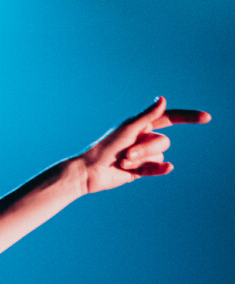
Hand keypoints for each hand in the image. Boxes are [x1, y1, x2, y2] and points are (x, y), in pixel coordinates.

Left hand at [78, 96, 209, 193]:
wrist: (89, 171)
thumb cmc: (105, 147)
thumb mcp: (128, 129)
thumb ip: (147, 116)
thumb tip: (162, 99)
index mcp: (141, 125)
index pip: (170, 118)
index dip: (188, 118)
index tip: (206, 118)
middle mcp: (144, 138)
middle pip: (163, 142)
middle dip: (146, 148)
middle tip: (125, 153)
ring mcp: (143, 155)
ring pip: (159, 155)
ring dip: (142, 159)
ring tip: (122, 161)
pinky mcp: (139, 170)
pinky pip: (157, 168)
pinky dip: (160, 169)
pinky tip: (167, 168)